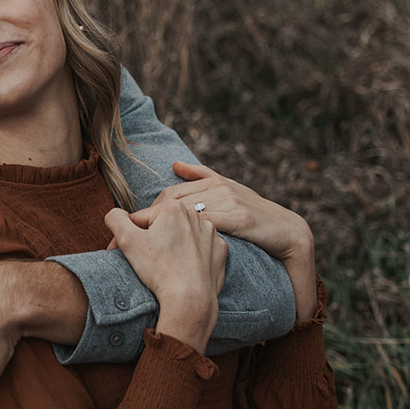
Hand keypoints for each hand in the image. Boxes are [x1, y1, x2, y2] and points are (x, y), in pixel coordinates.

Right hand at [105, 198, 226, 352]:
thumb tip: (115, 214)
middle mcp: (195, 215)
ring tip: (164, 266)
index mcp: (172, 207)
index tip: (120, 253)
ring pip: (181, 237)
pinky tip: (182, 269)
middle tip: (143, 262)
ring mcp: (211, 233)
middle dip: (149, 240)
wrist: (190, 299)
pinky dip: (190, 257)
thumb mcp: (127, 241)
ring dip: (170, 247)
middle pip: (161, 226)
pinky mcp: (219, 251)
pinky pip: (199, 249)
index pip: (139, 219)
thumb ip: (116, 219)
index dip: (126, 236)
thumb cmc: (159, 269)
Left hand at [136, 162, 315, 321]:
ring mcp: (229, 201)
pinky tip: (170, 244)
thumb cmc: (254, 216)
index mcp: (212, 183)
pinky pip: (207, 223)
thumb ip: (202, 177)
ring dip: (158, 228)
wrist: (288, 231)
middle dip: (145, 221)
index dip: (147, 211)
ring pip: (185, 211)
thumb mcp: (228, 191)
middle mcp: (218, 188)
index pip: (169, 195)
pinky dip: (186, 233)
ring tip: (136, 244)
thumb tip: (175, 164)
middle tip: (121, 239)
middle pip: (171, 203)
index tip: (126, 228)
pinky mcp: (239, 218)